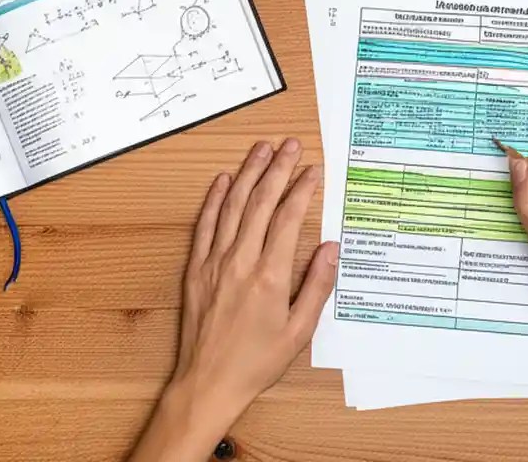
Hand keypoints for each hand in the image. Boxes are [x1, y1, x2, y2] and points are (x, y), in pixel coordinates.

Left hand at [129, 139, 338, 461]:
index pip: (288, 219)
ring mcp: (214, 263)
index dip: (302, 190)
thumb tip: (330, 248)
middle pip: (260, 203)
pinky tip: (223, 180)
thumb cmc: (257, 362)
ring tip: (261, 150)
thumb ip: (317, 286)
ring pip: (232, 207)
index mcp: (269, 276)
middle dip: (278, 170)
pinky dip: (214, 199)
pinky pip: (205, 225)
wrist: (208, 382)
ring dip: (248, 174)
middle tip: (291, 145)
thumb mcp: (299, 331)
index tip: (314, 170)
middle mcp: (240, 262)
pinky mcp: (196, 269)